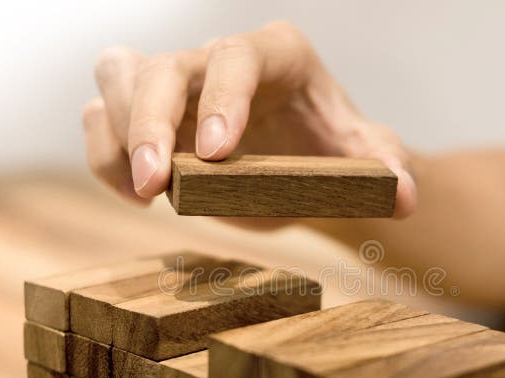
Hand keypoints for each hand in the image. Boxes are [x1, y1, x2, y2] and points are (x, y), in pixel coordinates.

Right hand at [82, 21, 415, 217]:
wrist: (301, 168)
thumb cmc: (331, 153)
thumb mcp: (366, 158)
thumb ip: (385, 168)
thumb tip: (403, 195)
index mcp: (278, 56)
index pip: (239, 57)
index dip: (222, 98)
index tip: (216, 154)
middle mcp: (219, 60)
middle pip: (164, 66)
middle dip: (151, 123)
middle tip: (158, 184)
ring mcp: (179, 83)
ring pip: (119, 77)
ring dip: (118, 135)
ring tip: (147, 190)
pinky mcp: (148, 115)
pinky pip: (101, 119)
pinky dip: (105, 156)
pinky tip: (138, 194)